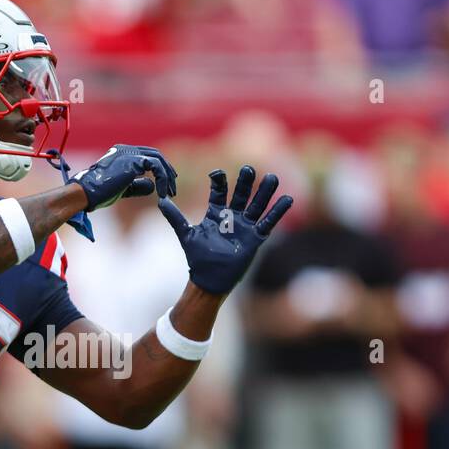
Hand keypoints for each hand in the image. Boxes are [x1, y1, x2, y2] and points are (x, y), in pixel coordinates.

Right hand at [72, 144, 176, 210]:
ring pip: (158, 160)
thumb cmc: (100, 192)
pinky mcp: (133, 161)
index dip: (159, 168)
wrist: (87, 192)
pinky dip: (163, 179)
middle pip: (155, 155)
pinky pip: (156, 167)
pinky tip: (163, 193)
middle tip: (172, 187)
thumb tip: (153, 186)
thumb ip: (137, 185)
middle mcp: (126, 150)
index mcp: (122, 153)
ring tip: (170, 192)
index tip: (166, 183)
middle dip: (167, 171)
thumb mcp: (123, 188)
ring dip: (167, 177)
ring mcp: (130, 153)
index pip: (146, 156)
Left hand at [157, 166, 292, 295]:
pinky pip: (268, 222)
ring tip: (272, 178)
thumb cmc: (198, 258)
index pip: (219, 193)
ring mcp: (245, 226)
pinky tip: (287, 199)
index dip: (219, 182)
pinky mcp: (255, 238)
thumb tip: (161, 201)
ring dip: (264, 193)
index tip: (217, 174)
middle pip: (241, 195)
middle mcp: (232, 217)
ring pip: (257, 205)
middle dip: (245, 183)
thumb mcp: (186, 234)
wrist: (210, 280)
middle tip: (249, 169)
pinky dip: (278, 212)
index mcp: (216, 214)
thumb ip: (175, 217)